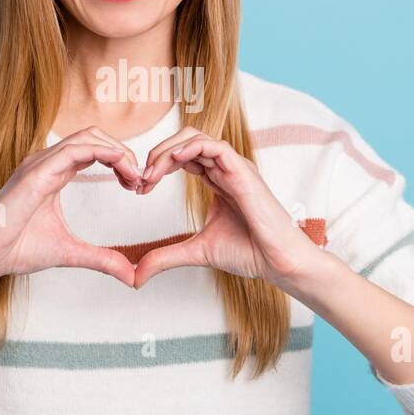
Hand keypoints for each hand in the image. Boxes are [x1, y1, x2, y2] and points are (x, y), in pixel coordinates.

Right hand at [0, 127, 143, 286]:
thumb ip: (102, 259)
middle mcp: (47, 162)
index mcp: (54, 173)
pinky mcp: (36, 172)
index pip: (94, 150)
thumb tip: (131, 276)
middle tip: (140, 179)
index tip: (136, 184)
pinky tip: (120, 168)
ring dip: (118, 151)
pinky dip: (104, 153)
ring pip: (88, 137)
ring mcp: (40, 163)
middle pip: (95, 137)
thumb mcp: (71, 252)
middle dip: (124, 152)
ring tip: (134, 175)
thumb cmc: (16, 250)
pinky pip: (75, 150)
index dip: (120, 160)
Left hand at [132, 127, 324, 290]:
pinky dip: (189, 149)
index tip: (140, 188)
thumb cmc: (249, 253)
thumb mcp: (195, 252)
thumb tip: (136, 276)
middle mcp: (225, 169)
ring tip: (150, 174)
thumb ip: (165, 257)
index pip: (181, 156)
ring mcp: (234, 168)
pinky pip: (214, 146)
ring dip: (166, 151)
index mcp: (217, 180)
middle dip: (157, 154)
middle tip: (140, 179)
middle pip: (184, 141)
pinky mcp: (243, 172)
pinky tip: (171, 164)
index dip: (157, 166)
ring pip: (196, 138)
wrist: (277, 263)